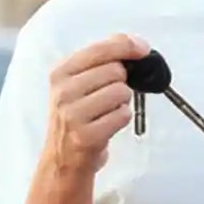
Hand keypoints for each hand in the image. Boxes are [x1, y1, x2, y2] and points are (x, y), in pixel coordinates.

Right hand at [43, 33, 149, 173]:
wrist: (63, 159)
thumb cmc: (78, 117)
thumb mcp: (79, 83)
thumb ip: (103, 59)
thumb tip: (136, 44)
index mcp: (60, 73)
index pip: (100, 49)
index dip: (127, 46)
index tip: (143, 49)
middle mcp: (63, 92)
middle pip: (115, 71)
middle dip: (120, 83)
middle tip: (107, 98)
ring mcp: (73, 114)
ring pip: (121, 92)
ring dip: (122, 103)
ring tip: (105, 113)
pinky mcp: (86, 136)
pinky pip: (123, 115)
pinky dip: (121, 119)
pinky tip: (107, 125)